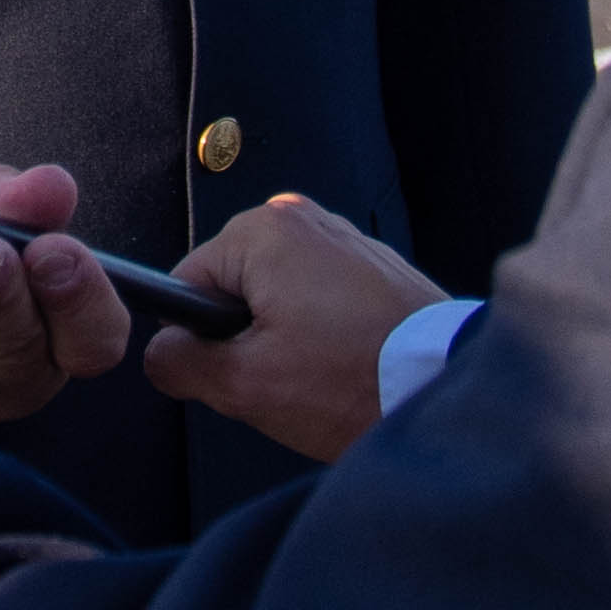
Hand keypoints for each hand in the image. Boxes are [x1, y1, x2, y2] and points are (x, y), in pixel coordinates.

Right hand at [138, 195, 444, 460]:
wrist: (448, 391)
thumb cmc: (352, 382)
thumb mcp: (244, 386)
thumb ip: (179, 363)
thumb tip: (161, 352)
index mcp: (263, 231)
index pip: (188, 286)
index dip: (201, 342)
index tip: (242, 372)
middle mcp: (304, 218)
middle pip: (235, 290)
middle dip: (249, 341)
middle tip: (288, 380)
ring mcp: (346, 237)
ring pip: (279, 300)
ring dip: (289, 341)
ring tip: (325, 376)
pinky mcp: (377, 265)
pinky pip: (322, 301)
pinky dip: (326, 335)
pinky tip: (349, 366)